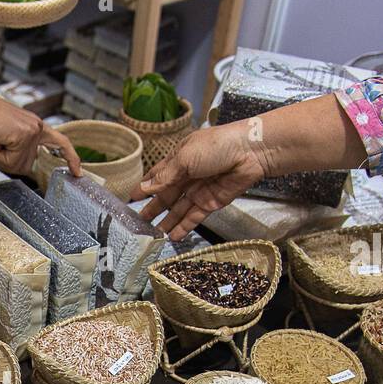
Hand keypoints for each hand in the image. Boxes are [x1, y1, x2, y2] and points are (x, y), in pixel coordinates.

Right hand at [0, 75, 81, 176]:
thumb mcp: (5, 135)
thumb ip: (17, 147)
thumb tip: (21, 164)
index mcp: (34, 125)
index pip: (60, 142)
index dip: (70, 157)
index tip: (78, 172)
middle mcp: (37, 127)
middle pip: (25, 165)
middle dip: (6, 160)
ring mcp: (33, 131)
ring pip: (16, 165)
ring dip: (0, 156)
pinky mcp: (24, 135)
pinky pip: (9, 161)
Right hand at [134, 123, 267, 239]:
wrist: (251, 152)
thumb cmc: (216, 147)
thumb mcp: (185, 157)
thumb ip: (165, 176)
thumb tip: (144, 188)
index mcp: (179, 160)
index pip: (157, 176)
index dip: (145, 187)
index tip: (131, 199)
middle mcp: (187, 176)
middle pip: (166, 196)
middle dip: (153, 208)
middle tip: (139, 223)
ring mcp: (199, 191)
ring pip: (178, 209)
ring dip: (166, 221)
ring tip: (152, 235)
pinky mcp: (211, 203)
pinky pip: (194, 217)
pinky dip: (183, 227)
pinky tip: (171, 236)